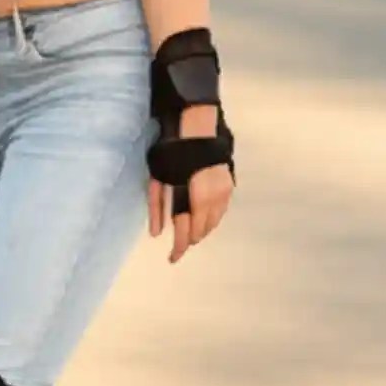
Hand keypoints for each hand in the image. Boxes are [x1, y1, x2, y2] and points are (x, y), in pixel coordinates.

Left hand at [147, 105, 234, 263]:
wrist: (197, 127)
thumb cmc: (172, 152)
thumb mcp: (158, 180)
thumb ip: (157, 207)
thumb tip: (156, 233)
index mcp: (194, 200)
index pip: (187, 233)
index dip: (179, 248)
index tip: (172, 258)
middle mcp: (213, 199)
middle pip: (202, 230)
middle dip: (189, 239)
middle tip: (178, 244)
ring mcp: (224, 192)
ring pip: (214, 222)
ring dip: (201, 230)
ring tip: (189, 231)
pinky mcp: (229, 184)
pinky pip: (221, 210)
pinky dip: (211, 218)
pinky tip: (203, 217)